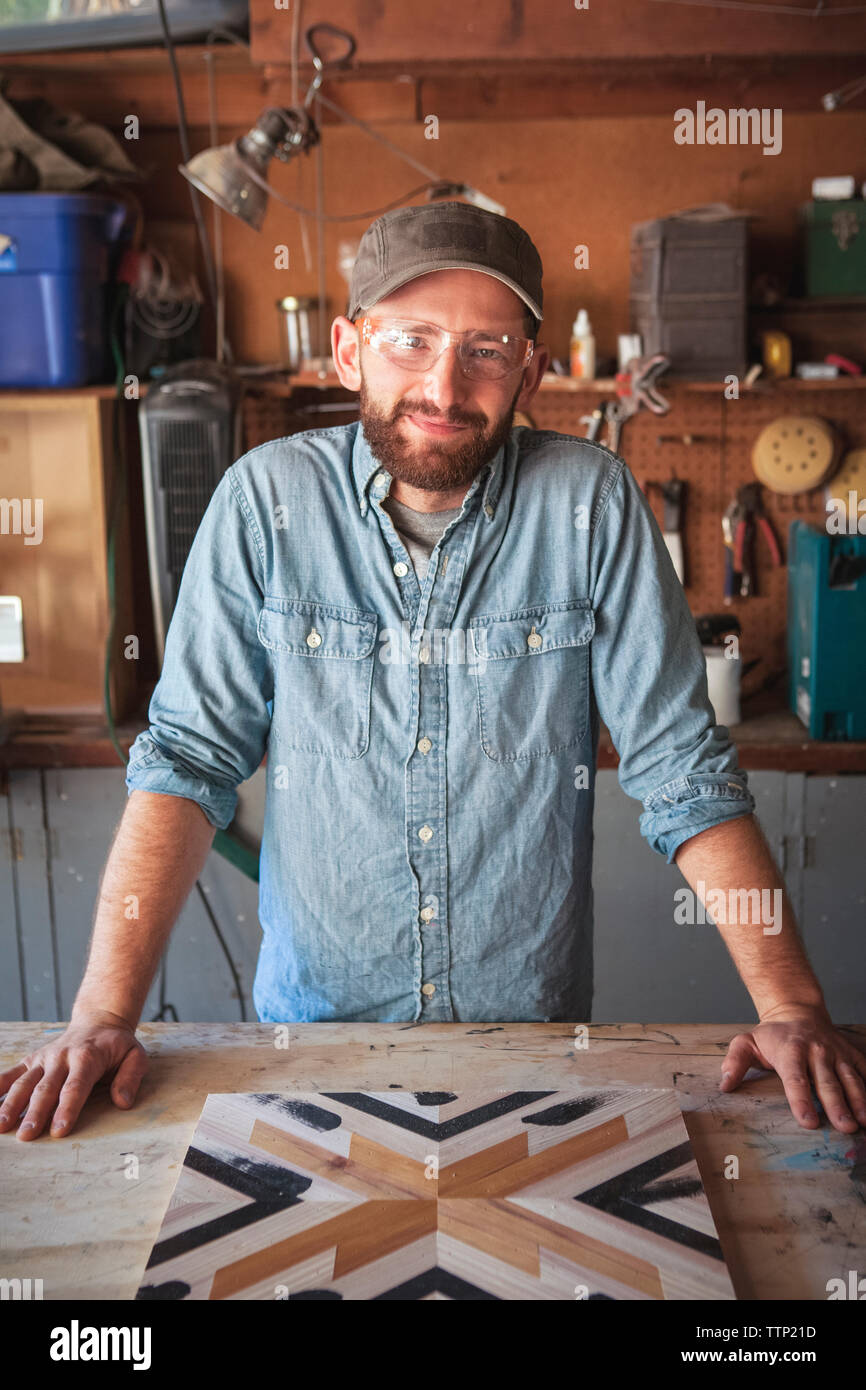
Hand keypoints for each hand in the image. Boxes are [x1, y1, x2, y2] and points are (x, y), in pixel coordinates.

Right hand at [0, 1010, 147, 1140]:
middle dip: (36, 1113)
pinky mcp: (31, 1060)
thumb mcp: (135, 1056)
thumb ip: (130, 1077)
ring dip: (11, 1105)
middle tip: (26, 1136)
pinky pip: (10, 1073)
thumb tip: (123, 1102)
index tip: (58, 1130)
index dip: (67, 1109)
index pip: (76, 1087)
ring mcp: (43, 1058)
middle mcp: (61, 1057)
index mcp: (87, 1057)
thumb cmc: (117, 1046)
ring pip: (24, 1083)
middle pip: (46, 1088)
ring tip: (1, 1126)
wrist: (98, 1022)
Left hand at [720, 1004, 865, 1132]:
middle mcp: (816, 1051)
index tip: (808, 1121)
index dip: (801, 1100)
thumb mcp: (747, 1042)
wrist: (798, 1010)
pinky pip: (864, 1069)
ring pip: (849, 1078)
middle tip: (845, 1127)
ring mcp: (836, 1052)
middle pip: (826, 1081)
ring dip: (858, 1100)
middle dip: (836, 1105)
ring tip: (864, 1121)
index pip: (795, 1078)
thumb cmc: (772, 1035)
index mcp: (790, 1050)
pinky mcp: (851, 1053)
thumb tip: (724, 1085)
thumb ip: (735, 1062)